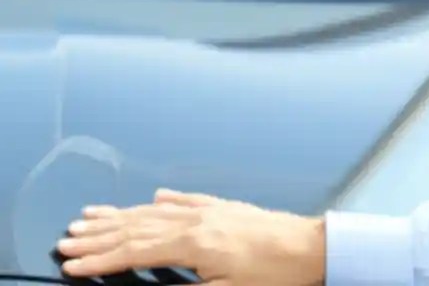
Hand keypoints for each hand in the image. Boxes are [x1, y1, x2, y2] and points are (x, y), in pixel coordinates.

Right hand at [56, 189, 325, 285]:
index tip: (71, 262)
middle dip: (99, 234)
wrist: (316, 248)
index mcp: (195, 243)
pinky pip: (188, 200)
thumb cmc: (277, 275)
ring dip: (122, 214)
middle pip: (138, 226)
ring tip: (93, 215)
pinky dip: (166, 200)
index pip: (134, 251)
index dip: (100, 259)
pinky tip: (154, 197)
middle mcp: (199, 221)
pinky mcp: (228, 208)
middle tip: (68, 237)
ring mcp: (213, 211)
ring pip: (157, 211)